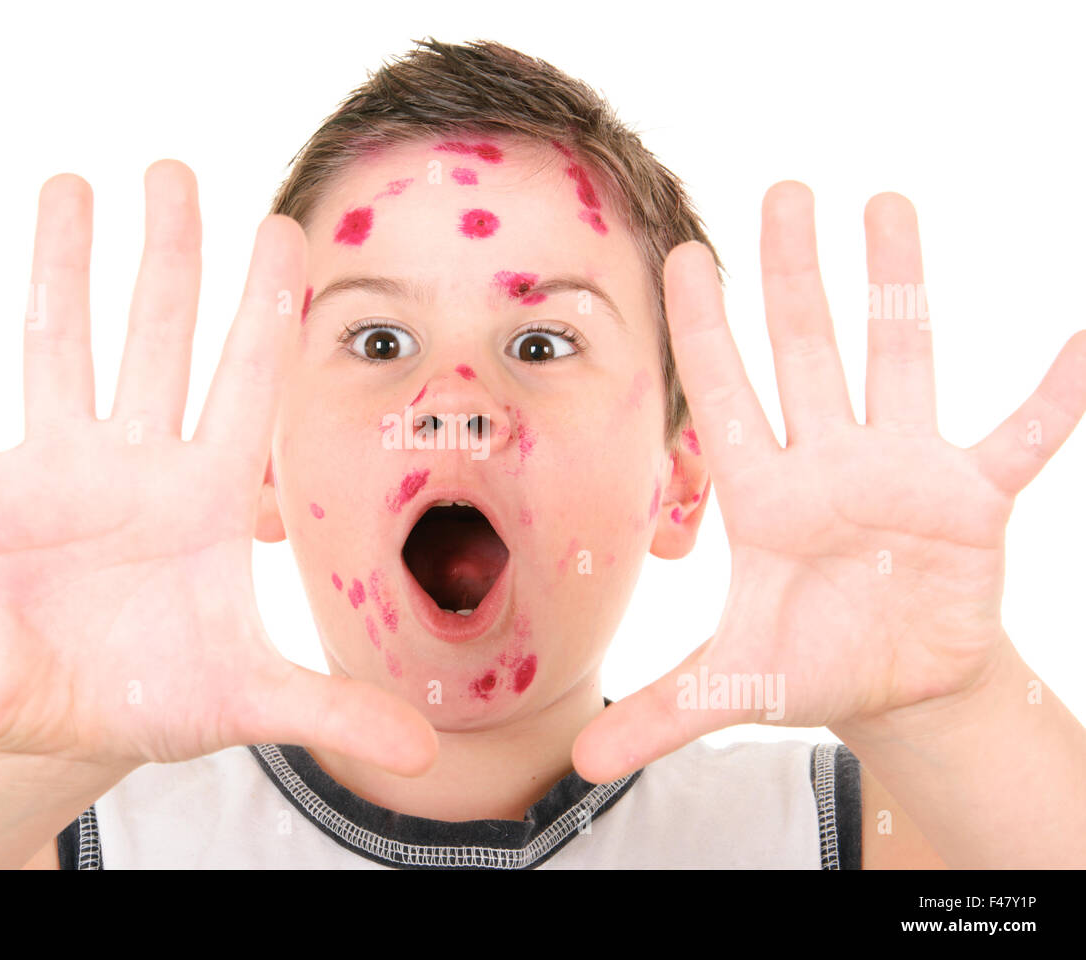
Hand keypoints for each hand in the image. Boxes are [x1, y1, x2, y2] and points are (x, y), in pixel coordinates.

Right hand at [0, 160, 436, 775]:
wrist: (68, 725)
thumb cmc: (160, 693)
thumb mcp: (249, 702)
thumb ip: (330, 708)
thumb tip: (428, 755)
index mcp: (209, 497)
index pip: (247, 385)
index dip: (267, 311)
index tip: (286, 229)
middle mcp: (137, 465)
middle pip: (156, 340)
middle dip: (168, 259)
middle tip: (176, 169)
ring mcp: (56, 478)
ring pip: (57, 356)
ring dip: (59, 275)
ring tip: (67, 187)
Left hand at [574, 181, 1085, 782]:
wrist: (898, 686)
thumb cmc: (815, 666)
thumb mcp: (735, 688)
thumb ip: (659, 715)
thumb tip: (573, 767)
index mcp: (763, 495)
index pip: (723, 392)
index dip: (703, 326)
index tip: (684, 253)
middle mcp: (828, 462)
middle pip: (805, 350)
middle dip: (791, 274)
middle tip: (782, 190)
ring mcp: (903, 469)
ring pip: (896, 359)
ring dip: (895, 285)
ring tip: (887, 202)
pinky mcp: (973, 499)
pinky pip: (1021, 436)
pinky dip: (1054, 396)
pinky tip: (1082, 342)